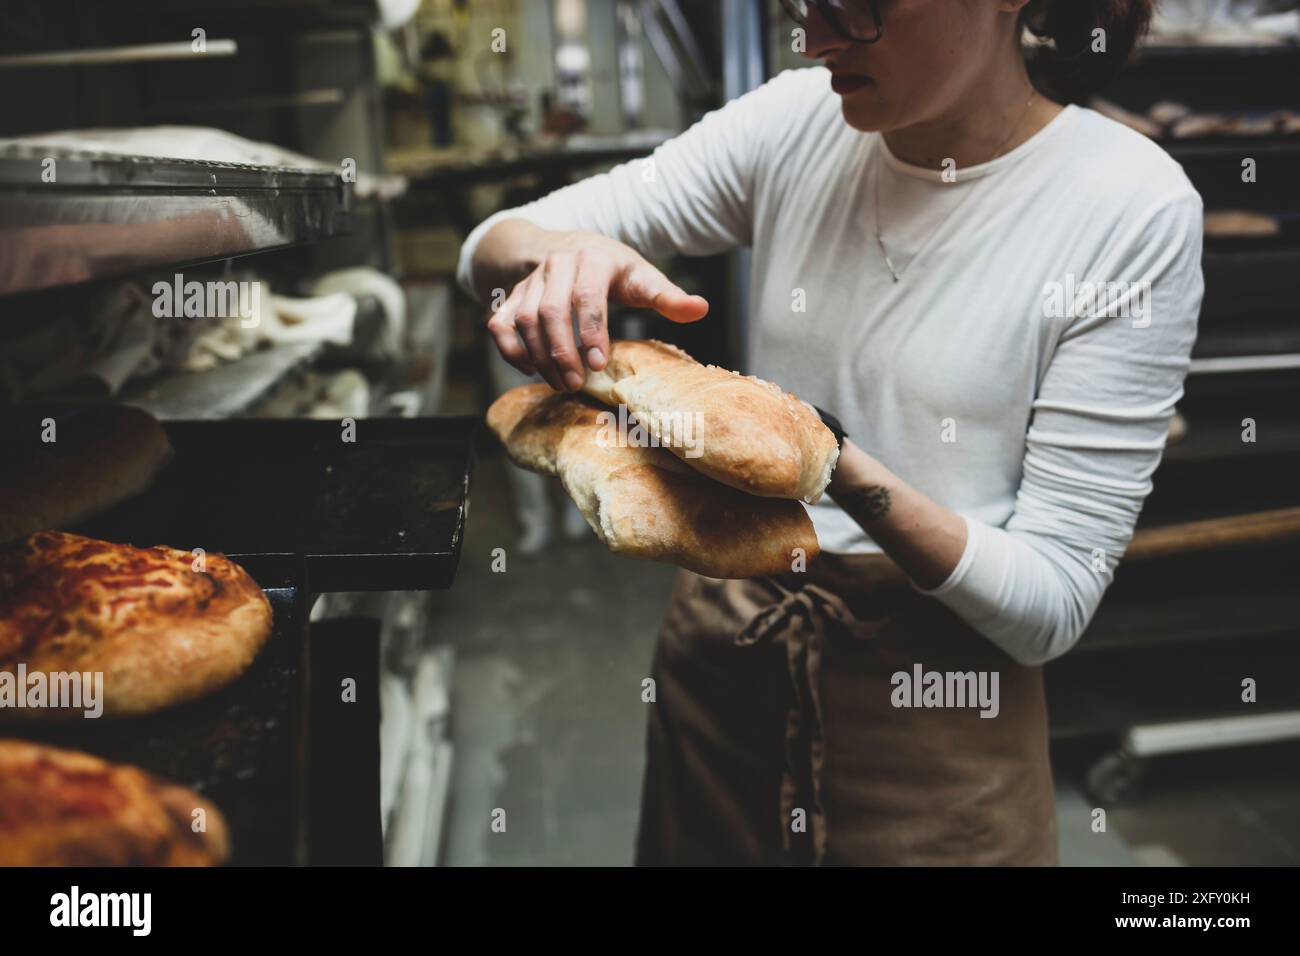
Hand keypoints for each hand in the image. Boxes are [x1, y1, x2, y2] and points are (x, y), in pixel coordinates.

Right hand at [485, 228, 708, 390]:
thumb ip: (668, 297)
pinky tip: (530, 369)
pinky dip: (510, 349)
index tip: (598, 364)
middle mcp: (557, 265)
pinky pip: (499, 323)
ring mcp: (531, 280)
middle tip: (575, 384)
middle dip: (561, 352)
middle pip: (549, 311)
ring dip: (539, 357)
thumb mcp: (642, 277)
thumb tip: (701, 309)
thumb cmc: (613, 269)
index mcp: (593, 258)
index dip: (591, 332)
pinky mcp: (512, 296)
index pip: (587, 296)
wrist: (568, 245)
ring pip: (523, 320)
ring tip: (560, 384)